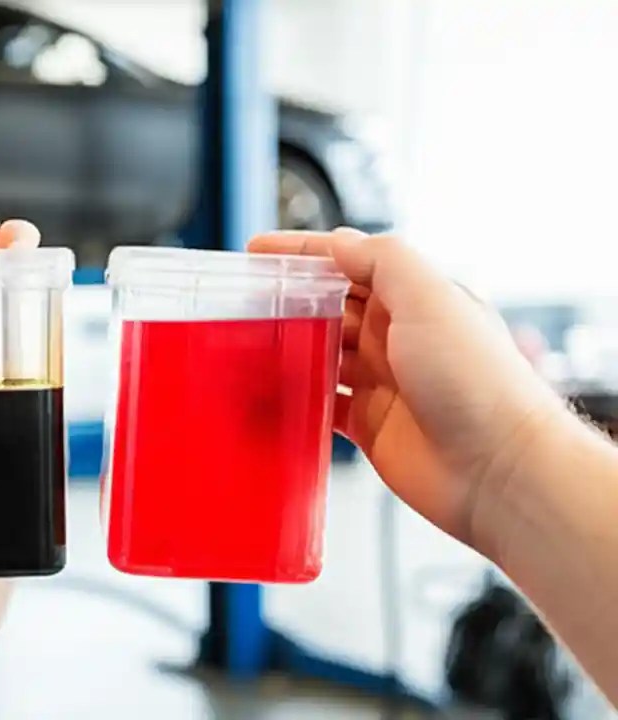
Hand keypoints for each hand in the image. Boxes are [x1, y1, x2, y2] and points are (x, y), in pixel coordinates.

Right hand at [249, 229, 565, 554]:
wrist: (499, 471)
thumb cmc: (477, 383)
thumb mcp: (430, 299)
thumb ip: (383, 263)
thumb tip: (338, 244)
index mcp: (414, 299)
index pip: (348, 263)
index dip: (301, 254)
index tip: (257, 251)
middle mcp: (397, 337)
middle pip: (328, 309)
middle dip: (287, 302)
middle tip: (242, 301)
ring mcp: (382, 382)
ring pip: (319, 355)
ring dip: (287, 349)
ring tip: (245, 345)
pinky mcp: (370, 426)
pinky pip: (321, 406)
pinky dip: (295, 400)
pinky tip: (270, 396)